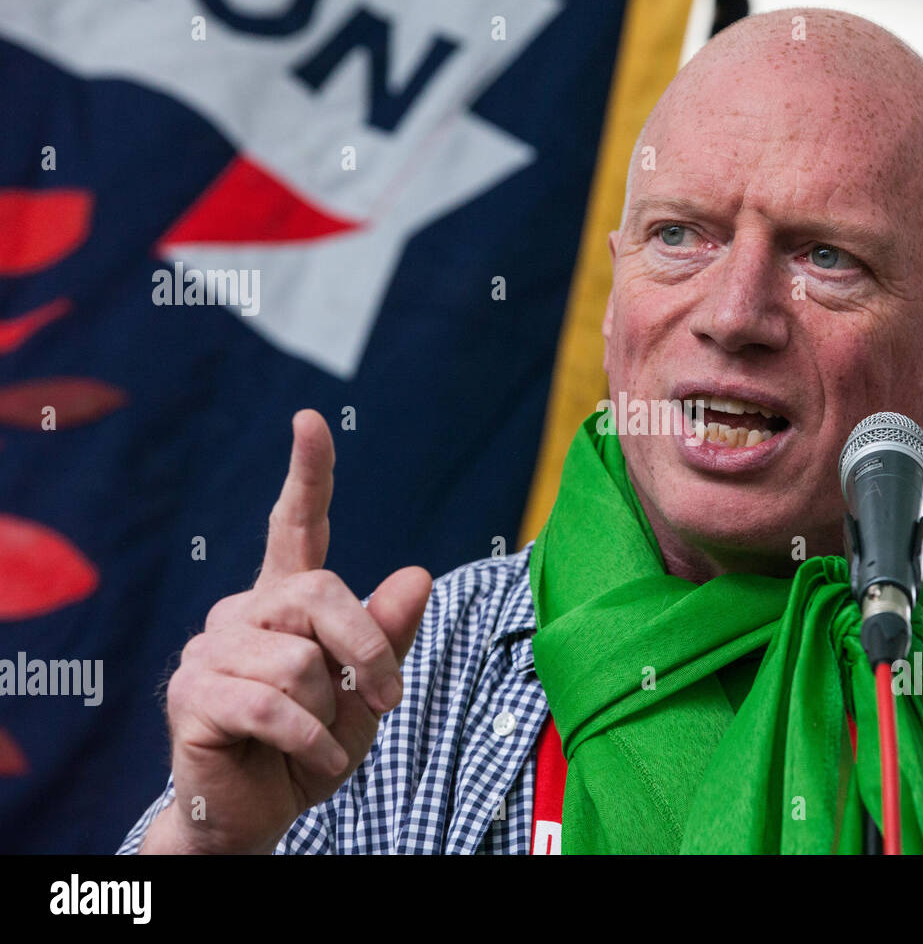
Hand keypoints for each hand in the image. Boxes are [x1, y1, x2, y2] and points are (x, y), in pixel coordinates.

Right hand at [141, 410, 430, 852]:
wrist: (260, 815)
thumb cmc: (314, 748)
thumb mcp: (367, 692)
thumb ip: (388, 635)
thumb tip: (416, 574)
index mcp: (285, 602)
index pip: (295, 526)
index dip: (308, 473)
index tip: (311, 421)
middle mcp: (243, 612)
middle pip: (322, 593)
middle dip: (369, 649)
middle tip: (386, 699)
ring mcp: (210, 649)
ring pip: (300, 659)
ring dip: (331, 711)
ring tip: (320, 741)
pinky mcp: (192, 694)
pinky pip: (273, 706)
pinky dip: (309, 741)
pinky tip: (309, 759)